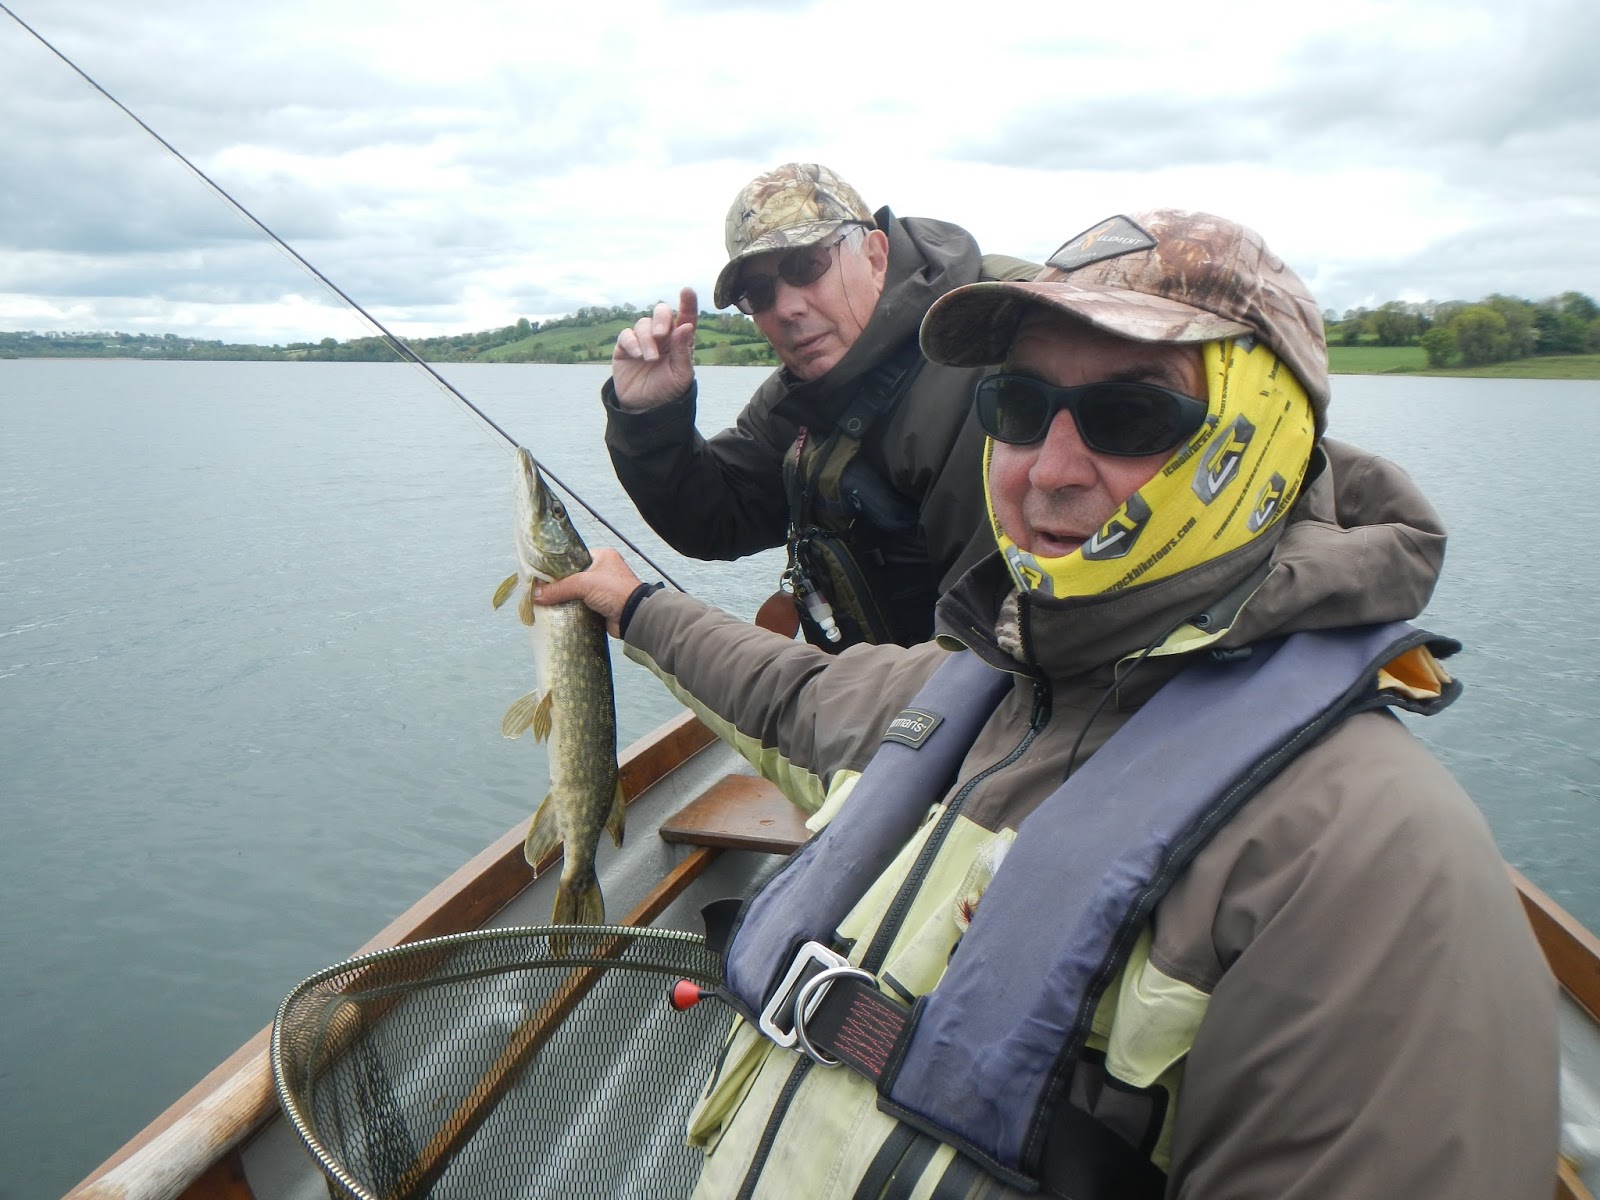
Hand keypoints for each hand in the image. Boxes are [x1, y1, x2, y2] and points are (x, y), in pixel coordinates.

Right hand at [532, 548, 645, 637]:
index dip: (556, 566)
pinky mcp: (599, 605)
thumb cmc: (614, 591)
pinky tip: (554, 611)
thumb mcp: (584, 584)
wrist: (634, 617)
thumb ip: (558, 588)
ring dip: (562, 598)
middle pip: (572, 576)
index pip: (572, 558)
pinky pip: (579, 605)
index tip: (539, 574)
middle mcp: (602, 570)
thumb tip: (534, 594)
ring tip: (542, 601)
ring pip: (575, 592)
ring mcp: (601, 589)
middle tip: (538, 589)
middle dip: (557, 584)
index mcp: (601, 556)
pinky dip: (569, 608)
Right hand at [611, 286, 698, 410]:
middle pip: (661, 312)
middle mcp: (662, 336)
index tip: (687, 291)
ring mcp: (643, 339)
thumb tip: (686, 326)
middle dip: (662, 318)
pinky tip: (637, 355)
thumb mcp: (681, 375)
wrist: (645, 407)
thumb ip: (683, 351)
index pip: (686, 317)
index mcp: (680, 340)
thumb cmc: (667, 390)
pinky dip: (632, 342)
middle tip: (662, 334)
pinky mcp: (625, 347)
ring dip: (647, 339)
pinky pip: (626, 335)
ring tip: (650, 359)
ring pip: (643, 324)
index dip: (687, 303)